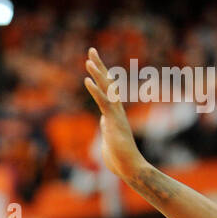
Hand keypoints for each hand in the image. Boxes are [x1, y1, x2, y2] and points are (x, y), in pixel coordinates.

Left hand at [84, 46, 145, 181]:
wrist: (129, 167)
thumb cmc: (119, 156)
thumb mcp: (108, 137)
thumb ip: (106, 126)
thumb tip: (103, 120)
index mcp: (114, 112)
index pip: (107, 89)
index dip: (100, 75)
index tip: (93, 61)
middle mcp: (116, 109)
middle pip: (108, 82)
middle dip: (99, 66)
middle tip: (91, 50)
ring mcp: (115, 114)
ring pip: (106, 89)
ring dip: (98, 74)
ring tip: (89, 60)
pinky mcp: (112, 121)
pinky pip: (103, 102)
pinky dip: (95, 91)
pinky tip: (87, 80)